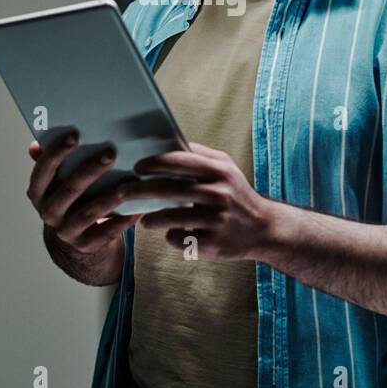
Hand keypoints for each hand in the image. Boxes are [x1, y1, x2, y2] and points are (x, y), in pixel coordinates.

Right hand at [27, 134, 140, 253]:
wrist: (75, 236)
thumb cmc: (69, 197)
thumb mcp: (56, 181)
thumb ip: (50, 161)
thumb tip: (36, 144)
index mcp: (39, 193)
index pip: (43, 171)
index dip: (56, 153)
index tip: (74, 135)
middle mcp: (49, 213)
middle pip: (70, 190)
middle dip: (90, 170)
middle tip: (110, 152)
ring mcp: (67, 231)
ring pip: (89, 213)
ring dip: (109, 197)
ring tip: (129, 182)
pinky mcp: (86, 245)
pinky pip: (107, 233)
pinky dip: (123, 221)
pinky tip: (138, 208)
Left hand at [123, 142, 275, 261]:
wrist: (264, 228)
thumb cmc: (237, 194)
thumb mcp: (226, 168)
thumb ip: (199, 155)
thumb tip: (166, 143)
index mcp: (219, 171)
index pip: (178, 161)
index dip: (153, 163)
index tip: (136, 167)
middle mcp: (219, 193)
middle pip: (169, 189)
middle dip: (140, 190)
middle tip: (122, 192)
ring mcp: (216, 220)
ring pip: (170, 217)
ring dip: (151, 218)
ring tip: (145, 220)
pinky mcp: (213, 244)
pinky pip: (179, 239)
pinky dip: (171, 236)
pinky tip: (172, 234)